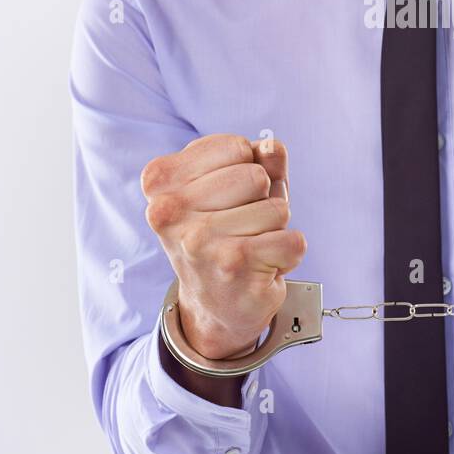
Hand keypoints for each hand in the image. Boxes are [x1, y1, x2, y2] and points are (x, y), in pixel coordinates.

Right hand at [141, 134, 305, 359]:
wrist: (214, 305)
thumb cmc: (225, 234)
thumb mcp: (234, 189)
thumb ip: (257, 160)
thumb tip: (272, 147)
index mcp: (160, 181)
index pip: (236, 148)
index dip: (247, 168)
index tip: (227, 198)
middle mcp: (169, 211)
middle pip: (257, 176)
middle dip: (262, 200)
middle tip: (241, 227)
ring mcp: (200, 240)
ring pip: (278, 208)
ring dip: (273, 229)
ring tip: (249, 247)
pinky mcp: (234, 266)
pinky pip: (293, 240)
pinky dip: (288, 254)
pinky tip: (262, 266)